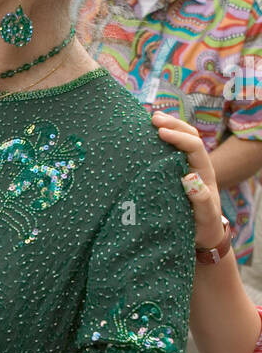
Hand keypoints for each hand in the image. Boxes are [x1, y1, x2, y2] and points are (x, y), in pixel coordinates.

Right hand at [153, 111, 224, 248]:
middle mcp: (195, 164)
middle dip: (173, 124)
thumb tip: (190, 178)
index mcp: (203, 171)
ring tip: (151, 118)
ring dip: (168, 126)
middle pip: (189, 135)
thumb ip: (201, 200)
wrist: (202, 233)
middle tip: (153, 118)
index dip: (178, 137)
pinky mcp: (174, 171)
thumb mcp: (205, 216)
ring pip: (181, 138)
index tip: (160, 133)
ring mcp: (185, 166)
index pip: (194, 146)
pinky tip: (147, 134)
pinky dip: (160, 138)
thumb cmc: (203, 225)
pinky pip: (169, 150)